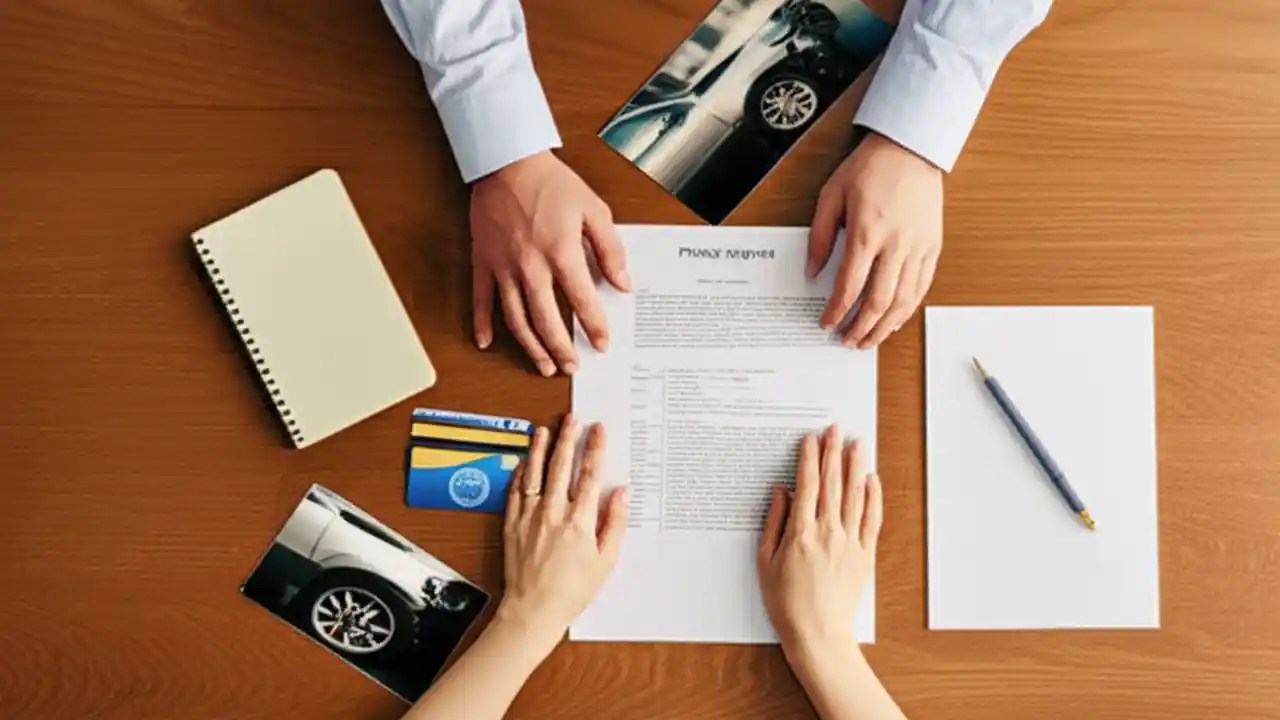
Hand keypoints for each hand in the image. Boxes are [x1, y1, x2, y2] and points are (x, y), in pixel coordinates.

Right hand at [471, 151, 630, 375]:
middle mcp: (530, 266)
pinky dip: (482, 323)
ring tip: (543, 365)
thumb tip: (623, 283)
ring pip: (515, 318)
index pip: (581, 300)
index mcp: (560, 252)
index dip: (594, 326)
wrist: (507, 161)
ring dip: (530, 346)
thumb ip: (611, 249)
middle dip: (561, 349)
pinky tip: (487, 343)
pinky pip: (481, 299)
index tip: (602, 343)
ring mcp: (503, 266)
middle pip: (546, 320)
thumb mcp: (593, 210)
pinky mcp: (482, 261)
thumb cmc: (552, 183)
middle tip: (571, 366)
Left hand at [497, 417, 628, 643]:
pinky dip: (521, 473)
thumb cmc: (572, 591)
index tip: (598, 430)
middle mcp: (553, 513)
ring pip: (535, 473)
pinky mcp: (512, 525)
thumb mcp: (605, 561)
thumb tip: (622, 493)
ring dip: (540, 449)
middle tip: (573, 418)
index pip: (590, 475)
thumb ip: (614, 523)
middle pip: (561, 466)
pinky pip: (515, 491)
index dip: (595, 449)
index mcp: (579, 521)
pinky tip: (525, 462)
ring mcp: (529, 517)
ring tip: (543, 429)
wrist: (533, 611)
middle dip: (568, 438)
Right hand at [758, 425, 881, 651]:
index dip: (808, 458)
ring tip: (856, 443)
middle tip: (834, 429)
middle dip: (832, 452)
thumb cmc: (786, 601)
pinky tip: (871, 479)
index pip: (806, 485)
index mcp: (800, 533)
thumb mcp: (765, 561)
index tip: (808, 439)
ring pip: (854, 495)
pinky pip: (872, 519)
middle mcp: (827, 532)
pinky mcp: (865, 554)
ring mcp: (849, 542)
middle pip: (832, 483)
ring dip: (855, 466)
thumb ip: (774, 523)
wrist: (817, 632)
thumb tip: (782, 492)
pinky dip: (872, 497)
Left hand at [809, 132, 942, 348]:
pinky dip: (908, 308)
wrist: (911, 148)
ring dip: (885, 326)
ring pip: (904, 300)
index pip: (849, 285)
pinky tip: (895, 320)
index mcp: (866, 231)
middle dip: (861, 327)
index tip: (826, 323)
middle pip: (878, 301)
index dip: (836, 311)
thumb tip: (812, 272)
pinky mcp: (933, 246)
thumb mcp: (831, 196)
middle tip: (847, 341)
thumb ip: (819, 237)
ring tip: (869, 340)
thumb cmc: (869, 168)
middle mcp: (896, 243)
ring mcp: (918, 246)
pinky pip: (922, 286)